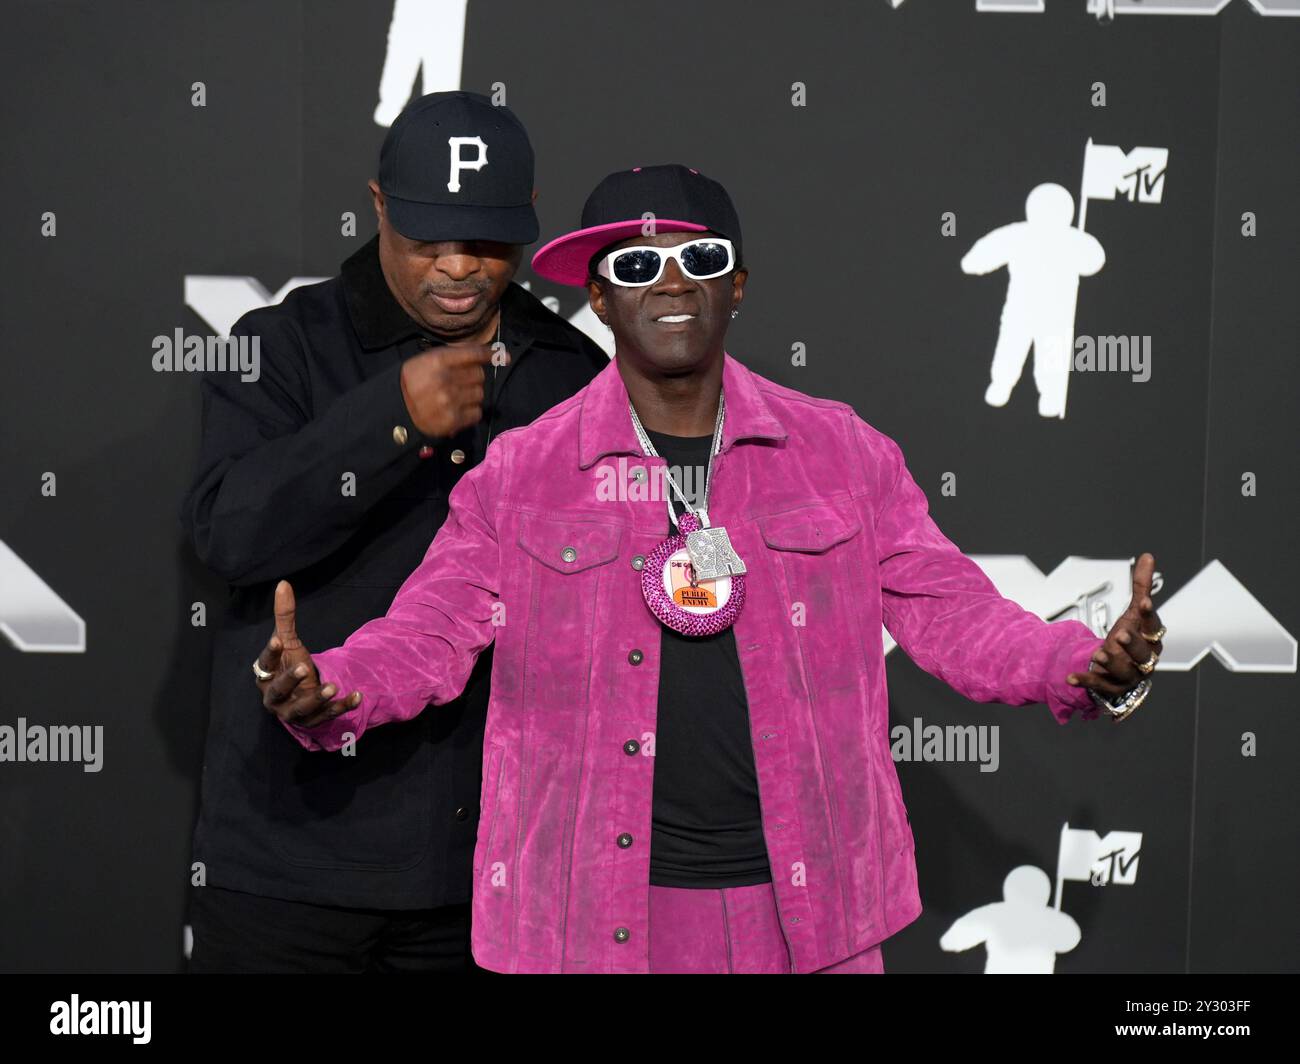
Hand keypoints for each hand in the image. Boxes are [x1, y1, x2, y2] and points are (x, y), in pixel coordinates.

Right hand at [254, 580, 361, 727]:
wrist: (298, 694)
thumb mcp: (288, 640)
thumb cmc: (288, 663)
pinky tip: (357, 696)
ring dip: (317, 699)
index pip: (265, 664)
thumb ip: (285, 615)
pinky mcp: (312, 721)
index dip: (271, 653)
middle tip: (304, 666)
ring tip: (333, 686)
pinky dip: (342, 707)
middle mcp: (274, 697)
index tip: (278, 641)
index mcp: (265, 675)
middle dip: (290, 679)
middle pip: (279, 690)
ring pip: (302, 709)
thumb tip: (283, 584)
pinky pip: (327, 716)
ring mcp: (292, 712)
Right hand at [399, 343, 509, 437]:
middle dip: (473, 378)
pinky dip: (470, 412)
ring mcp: (450, 401)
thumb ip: (455, 355)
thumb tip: (491, 352)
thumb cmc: (414, 381)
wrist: (396, 409)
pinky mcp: (453, 420)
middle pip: (479, 375)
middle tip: (460, 383)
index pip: (473, 353)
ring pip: (480, 394)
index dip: (489, 355)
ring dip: (472, 396)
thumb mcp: (427, 360)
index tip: (504, 356)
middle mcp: (445, 379)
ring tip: (456, 398)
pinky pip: (476, 413)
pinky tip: (457, 410)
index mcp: (438, 360)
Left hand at [1066, 552, 1163, 698]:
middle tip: (1120, 635)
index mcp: (1152, 639)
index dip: (1149, 616)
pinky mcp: (1112, 688)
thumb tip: (1147, 556)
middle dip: (1133, 645)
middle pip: (1143, 654)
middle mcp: (1145, 660)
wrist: (1120, 669)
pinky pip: (1099, 686)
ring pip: (1124, 672)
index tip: (1142, 603)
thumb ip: (1141, 587)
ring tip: (1098, 654)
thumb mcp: (1133, 612)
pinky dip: (1085, 681)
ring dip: (1111, 663)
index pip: (1154, 627)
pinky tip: (1070, 677)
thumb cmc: (1131, 637)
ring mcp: (1129, 676)